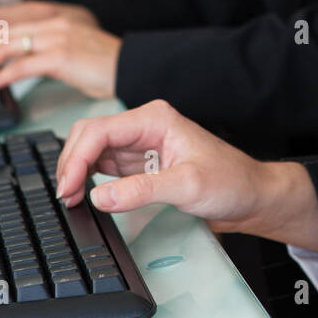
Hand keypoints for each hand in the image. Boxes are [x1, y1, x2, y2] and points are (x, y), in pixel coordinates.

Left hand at [0, 0, 118, 98]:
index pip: (0, 15)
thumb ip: (39, 43)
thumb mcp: (66, 43)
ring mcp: (56, 34)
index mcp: (50, 12)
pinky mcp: (61, 55)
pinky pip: (20, 65)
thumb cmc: (100, 61)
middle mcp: (51, 18)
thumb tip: (7, 60)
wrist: (130, 65)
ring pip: (4, 44)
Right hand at [55, 99, 317, 249]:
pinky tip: (85, 194)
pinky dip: (90, 178)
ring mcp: (142, 144)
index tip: (68, 188)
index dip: (76, 159)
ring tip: (71, 198)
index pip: (99, 130)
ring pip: (94, 150)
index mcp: (154, 118)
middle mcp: (145, 125)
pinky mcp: (142, 163)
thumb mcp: (186, 187)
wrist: (252, 196)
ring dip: (78, 171)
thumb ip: (141, 191)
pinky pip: (105, 165)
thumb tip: (99, 196)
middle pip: (90, 135)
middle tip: (65, 196)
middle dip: (72, 163)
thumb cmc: (231, 182)